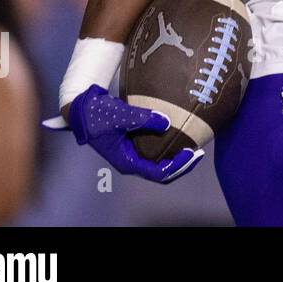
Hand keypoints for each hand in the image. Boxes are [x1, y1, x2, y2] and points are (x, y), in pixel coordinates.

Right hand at [43, 85, 202, 183]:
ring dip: (177, 159)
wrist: (83, 108)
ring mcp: (132, 154)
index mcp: (127, 162)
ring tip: (195, 147)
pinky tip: (181, 135)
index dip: (177, 166)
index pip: (157, 173)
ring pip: (159, 164)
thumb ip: (144, 119)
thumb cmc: (99, 114)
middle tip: (200, 153)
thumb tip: (167, 122)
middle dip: (181, 165)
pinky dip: (169, 148)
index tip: (191, 152)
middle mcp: (131, 162)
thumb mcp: (121, 115)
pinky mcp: (134, 145)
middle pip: (161, 172)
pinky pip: (155, 152)